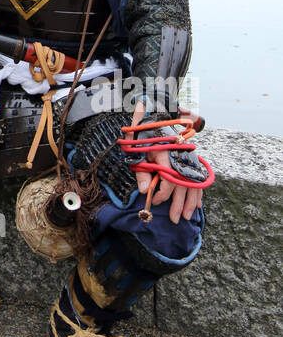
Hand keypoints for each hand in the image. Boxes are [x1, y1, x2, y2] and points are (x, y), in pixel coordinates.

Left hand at [130, 102, 203, 224]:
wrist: (156, 117)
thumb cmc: (144, 135)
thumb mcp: (138, 150)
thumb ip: (142, 171)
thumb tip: (145, 191)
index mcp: (166, 152)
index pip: (168, 178)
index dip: (162, 193)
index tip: (154, 201)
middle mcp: (180, 156)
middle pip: (182, 184)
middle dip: (178, 203)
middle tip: (174, 219)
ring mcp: (188, 158)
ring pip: (193, 183)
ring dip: (190, 202)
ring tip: (185, 217)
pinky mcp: (191, 160)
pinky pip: (197, 178)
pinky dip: (197, 192)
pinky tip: (196, 205)